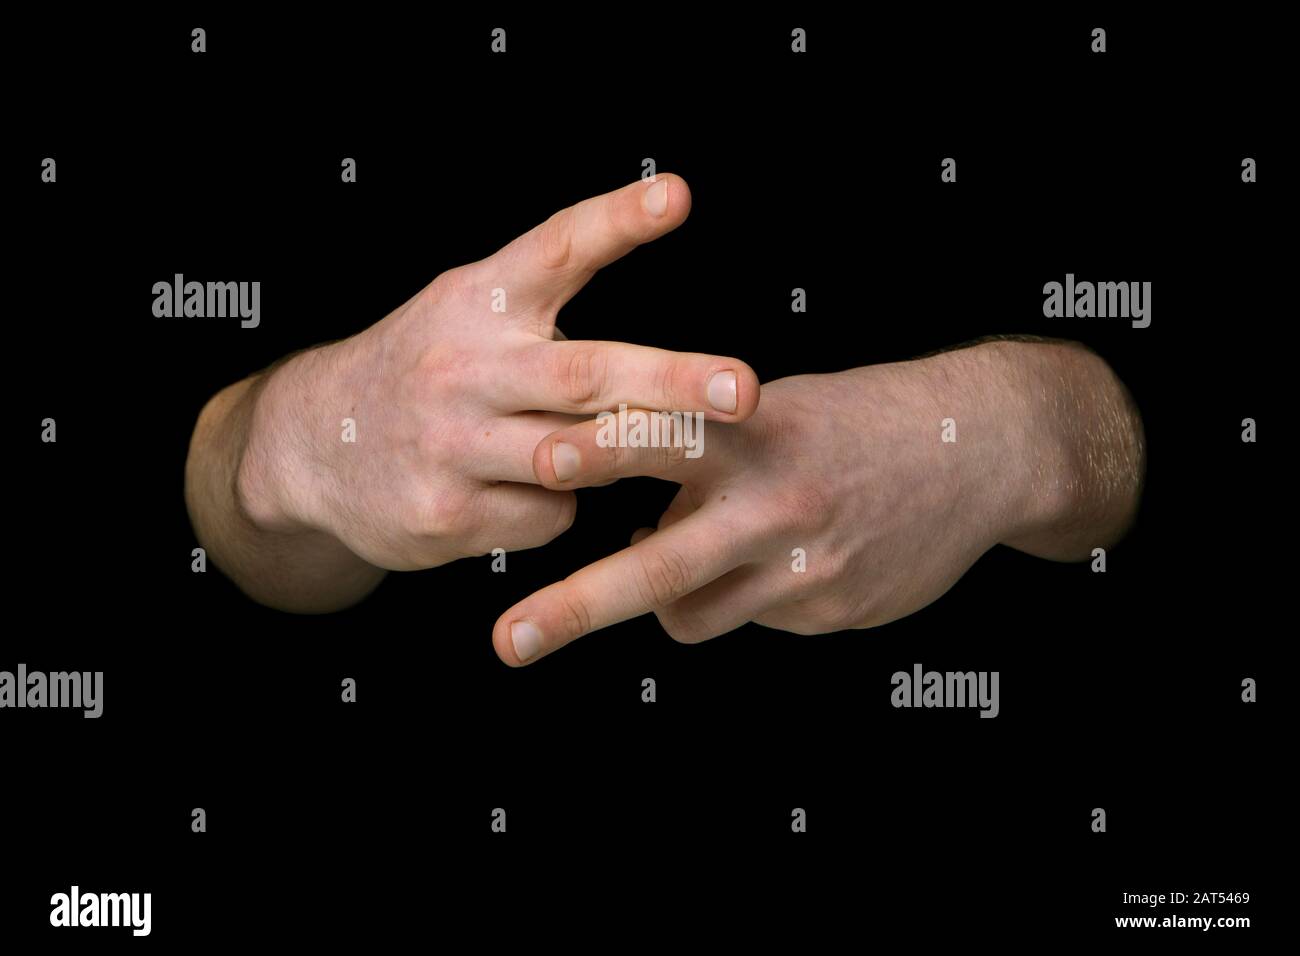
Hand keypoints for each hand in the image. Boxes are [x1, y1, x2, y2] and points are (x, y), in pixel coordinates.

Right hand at [234, 175, 759, 570]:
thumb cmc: (426, 370)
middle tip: (740, 388)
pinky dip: (558, 505)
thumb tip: (658, 344)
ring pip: (577, 459)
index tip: (675, 195)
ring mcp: (451, 444)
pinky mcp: (444, 514)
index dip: (617, 220)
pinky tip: (520, 489)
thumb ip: (549, 306)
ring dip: (623, 458)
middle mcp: (465, 366)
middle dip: (670, 383)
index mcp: (481, 301)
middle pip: (585, 375)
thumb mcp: (470, 311)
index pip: (556, 248)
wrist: (315, 445)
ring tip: (640, 446)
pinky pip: (547, 516)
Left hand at [493, 341, 1143, 663]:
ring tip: (711, 552)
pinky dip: (745, 596)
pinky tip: (789, 557)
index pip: (661, 437)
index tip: (542, 460)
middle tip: (507, 640)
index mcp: (752, 433)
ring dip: (671, 597)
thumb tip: (634, 519)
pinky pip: (750, 619)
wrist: (978, 451)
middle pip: (658, 565)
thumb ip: (700, 457)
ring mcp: (802, 567)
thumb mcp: (776, 413)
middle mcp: (771, 504)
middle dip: (575, 607)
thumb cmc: (856, 423)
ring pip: (691, 613)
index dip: (598, 448)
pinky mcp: (828, 609)